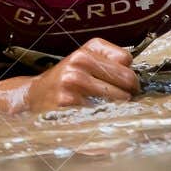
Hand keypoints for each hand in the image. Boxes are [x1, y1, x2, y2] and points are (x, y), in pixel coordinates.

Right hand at [24, 38, 139, 110]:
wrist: (34, 96)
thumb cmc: (66, 80)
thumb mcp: (84, 60)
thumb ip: (111, 61)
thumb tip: (136, 81)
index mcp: (86, 50)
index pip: (126, 60)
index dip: (128, 75)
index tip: (122, 84)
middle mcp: (79, 63)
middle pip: (127, 80)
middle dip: (128, 93)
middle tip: (120, 100)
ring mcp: (74, 84)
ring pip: (119, 99)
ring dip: (118, 108)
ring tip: (106, 109)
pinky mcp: (70, 104)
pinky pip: (103, 114)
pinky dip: (106, 120)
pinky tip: (97, 119)